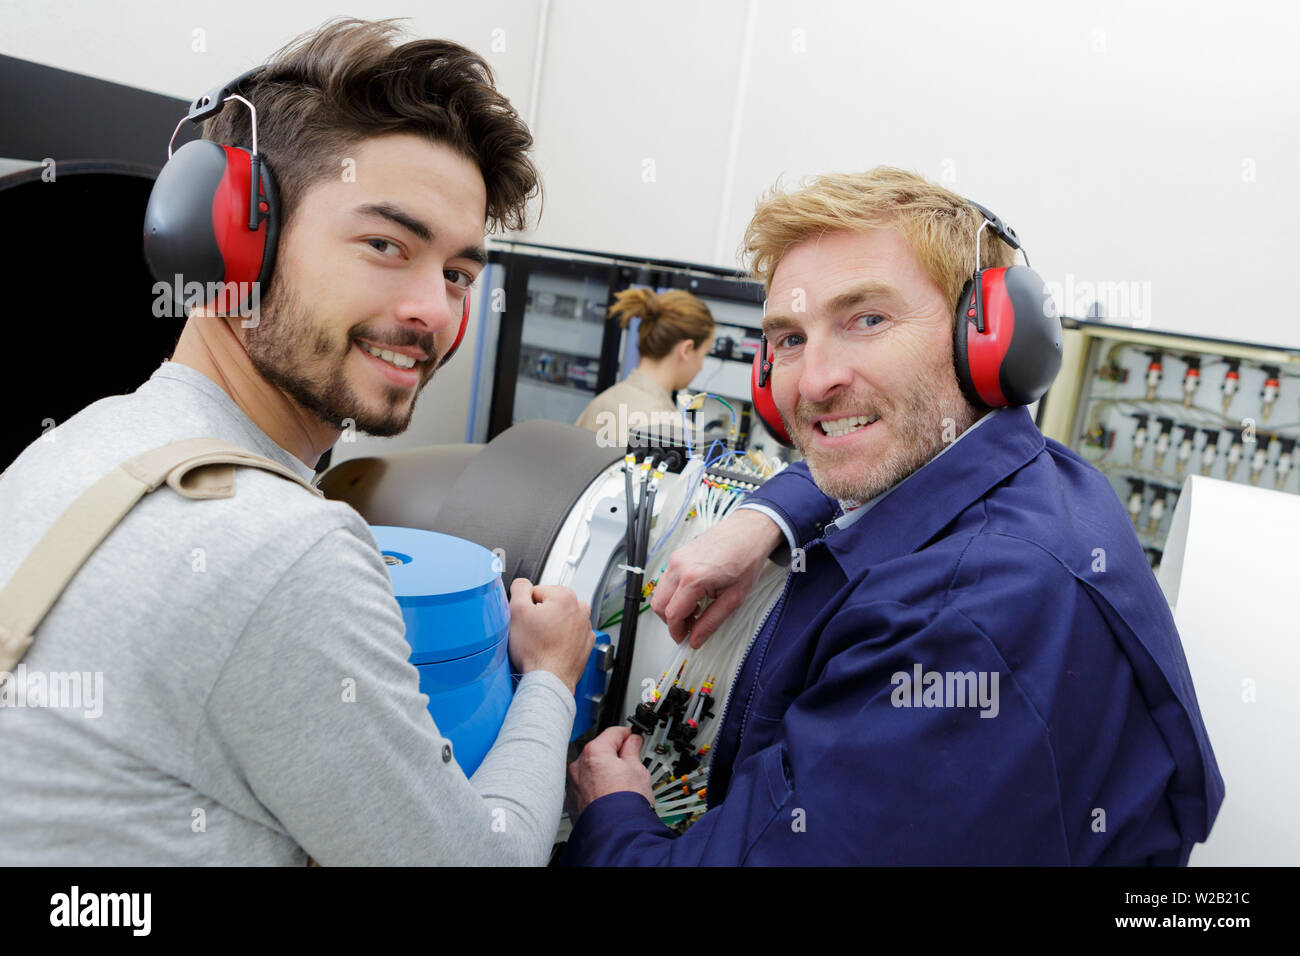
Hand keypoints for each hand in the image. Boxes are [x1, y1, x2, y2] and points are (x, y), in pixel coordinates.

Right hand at [507, 578, 593, 693]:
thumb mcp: (516, 611)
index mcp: (565, 596)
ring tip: (542, 642)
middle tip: (532, 634)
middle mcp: (580, 609)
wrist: (549, 680)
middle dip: (540, 616)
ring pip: (560, 619)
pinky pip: (569, 634)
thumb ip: (519, 588)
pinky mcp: (586, 643)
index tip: (526, 621)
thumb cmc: (535, 651)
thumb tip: (523, 584)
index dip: (526, 607)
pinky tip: (551, 649)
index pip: (537, 592)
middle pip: (550, 605)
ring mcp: (585, 627)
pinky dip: (560, 639)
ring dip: (550, 627)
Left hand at [566, 726, 652, 820]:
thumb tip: (633, 742)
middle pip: (599, 751)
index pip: (613, 733)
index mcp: (594, 753)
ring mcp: (573, 786)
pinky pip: (586, 788)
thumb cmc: (625, 805)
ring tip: (623, 785)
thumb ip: (633, 751)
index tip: (634, 738)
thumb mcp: (638, 771)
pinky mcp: (573, 803)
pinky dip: (597, 788)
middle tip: (632, 762)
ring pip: (591, 771)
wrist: (615, 835)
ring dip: (605, 772)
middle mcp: (578, 767)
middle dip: (615, 755)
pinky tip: (611, 797)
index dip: (627, 734)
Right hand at [649, 508, 781, 647]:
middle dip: (670, 621)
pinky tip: (693, 595)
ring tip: (694, 610)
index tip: (684, 637)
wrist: (748, 532)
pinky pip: (666, 580)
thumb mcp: (734, 598)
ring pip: (659, 592)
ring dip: (671, 606)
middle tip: (689, 626)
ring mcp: (676, 558)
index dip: (676, 631)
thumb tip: (696, 639)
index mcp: (693, 578)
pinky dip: (673, 593)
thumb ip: (711, 621)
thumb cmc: (746, 558)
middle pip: (659, 604)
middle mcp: (679, 566)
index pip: (672, 614)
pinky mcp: (677, 554)